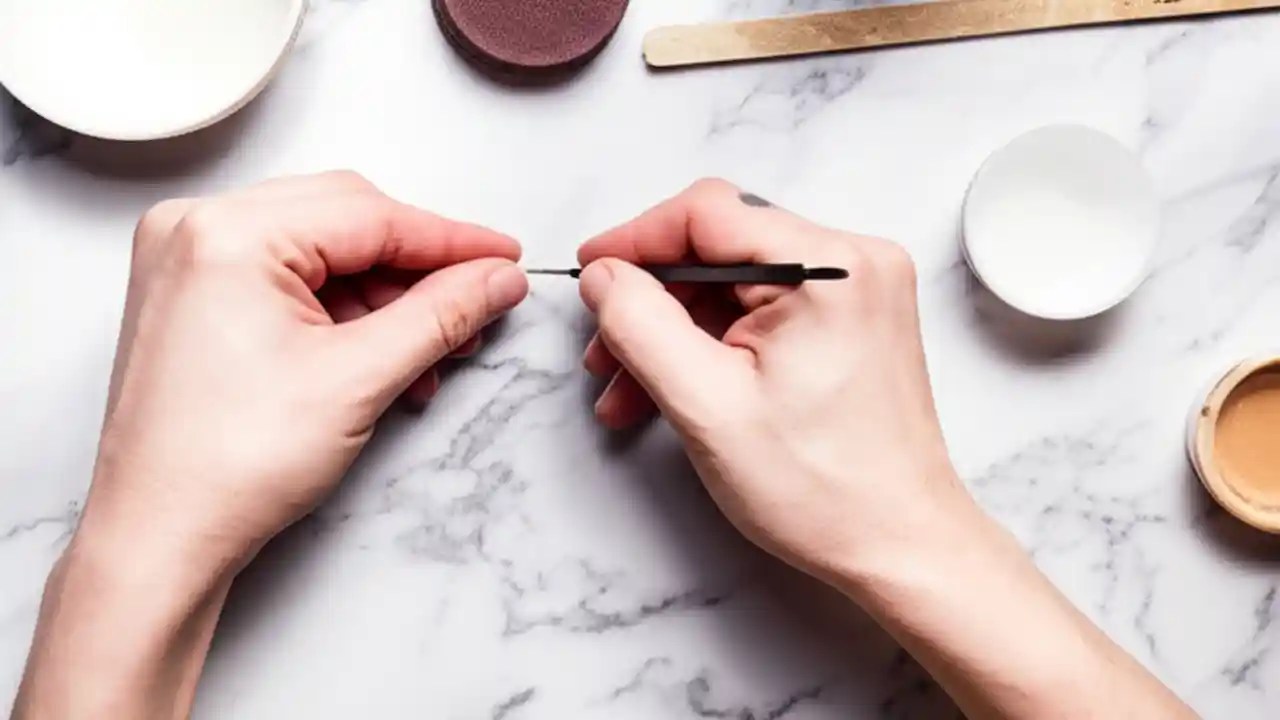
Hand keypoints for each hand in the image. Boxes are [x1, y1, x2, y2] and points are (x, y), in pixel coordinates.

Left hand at [82, 172, 527, 575]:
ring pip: (321, 252)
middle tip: (476, 301)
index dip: (452, 240)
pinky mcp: (193, 298)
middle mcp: (196, 231)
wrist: (159, 538)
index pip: (371, 216)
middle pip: (346, 221)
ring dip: (384, 298)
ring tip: (430, 353)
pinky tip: (381, 357)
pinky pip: (288, 279)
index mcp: (226, 234)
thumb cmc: (225, 467)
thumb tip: (494, 278)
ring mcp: (187, 263)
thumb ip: (442, 314)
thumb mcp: (360, 379)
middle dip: (418, 270)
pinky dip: (342, 312)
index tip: (503, 258)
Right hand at [577, 179, 969, 583]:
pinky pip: (763, 311)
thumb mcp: (706, 405)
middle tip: (603, 352)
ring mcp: (858, 293)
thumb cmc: (824, 489)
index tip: (589, 272)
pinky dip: (713, 344)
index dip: (635, 239)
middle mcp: (855, 264)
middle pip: (719, 247)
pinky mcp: (852, 322)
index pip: (707, 213)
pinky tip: (673, 390)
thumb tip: (604, 274)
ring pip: (734, 284)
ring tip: (627, 390)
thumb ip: (640, 324)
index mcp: (829, 268)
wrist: (899, 546)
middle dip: (651, 300)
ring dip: (674, 329)